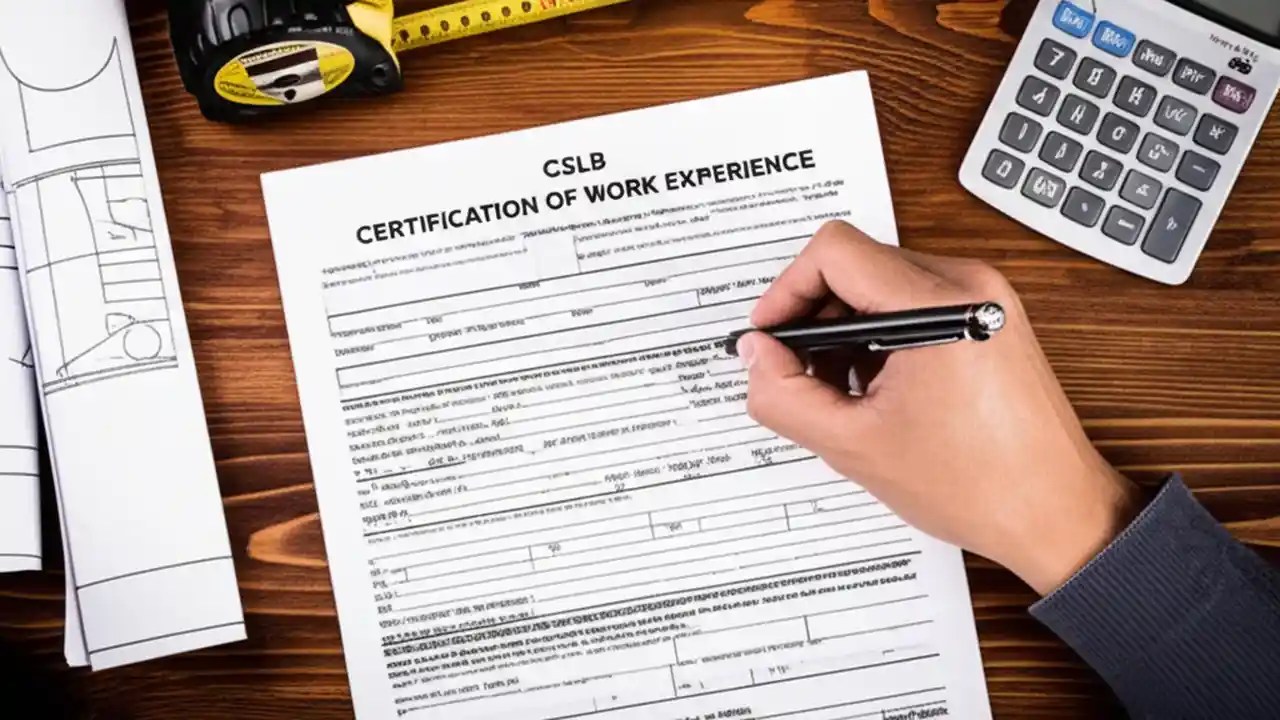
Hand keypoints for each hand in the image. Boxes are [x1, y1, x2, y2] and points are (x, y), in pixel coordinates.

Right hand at [737, 221, 1142, 594]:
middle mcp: (968, 285)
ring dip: (846, 330)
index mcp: (939, 304)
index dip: (786, 291)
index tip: (771, 336)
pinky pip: (912, 304)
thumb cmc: (980, 484)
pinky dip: (879, 337)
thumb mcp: (854, 446)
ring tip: (843, 391)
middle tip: (797, 373)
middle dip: (814, 317)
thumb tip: (757, 356)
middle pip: (856, 264)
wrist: (1056, 512)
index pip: (834, 252)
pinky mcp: (987, 317)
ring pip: (881, 284)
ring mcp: (984, 299)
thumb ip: (785, 396)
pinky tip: (876, 389)